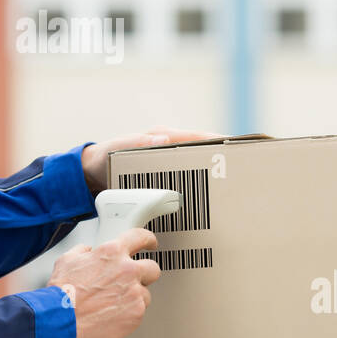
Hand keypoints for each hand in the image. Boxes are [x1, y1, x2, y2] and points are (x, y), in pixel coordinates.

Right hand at [48, 227, 162, 337]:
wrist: (62, 321)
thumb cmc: (62, 293)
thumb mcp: (67, 261)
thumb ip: (82, 251)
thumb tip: (87, 251)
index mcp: (112, 253)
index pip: (140, 237)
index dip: (148, 240)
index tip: (150, 243)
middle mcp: (127, 270)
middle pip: (152, 268)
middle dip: (145, 274)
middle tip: (133, 281)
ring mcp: (134, 293)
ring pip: (145, 293)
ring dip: (134, 297)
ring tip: (113, 305)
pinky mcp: (136, 313)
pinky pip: (140, 311)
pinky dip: (129, 314)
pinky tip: (112, 315)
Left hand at [80, 126, 225, 194]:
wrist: (90, 174)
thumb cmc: (103, 158)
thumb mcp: (116, 149)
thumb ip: (135, 144)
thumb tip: (161, 139)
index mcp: (162, 137)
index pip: (199, 137)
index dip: (220, 141)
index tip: (239, 148)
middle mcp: (170, 146)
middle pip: (206, 151)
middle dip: (226, 159)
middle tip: (247, 170)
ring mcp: (169, 162)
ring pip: (200, 167)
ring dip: (217, 175)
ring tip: (237, 186)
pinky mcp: (166, 176)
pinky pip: (189, 179)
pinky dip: (201, 186)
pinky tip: (212, 200)